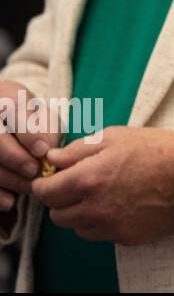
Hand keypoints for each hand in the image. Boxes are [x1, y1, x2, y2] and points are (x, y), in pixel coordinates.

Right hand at [0, 80, 60, 218]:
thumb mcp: (42, 116)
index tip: (43, 151)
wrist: (5, 120)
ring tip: (30, 187)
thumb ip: (46, 127)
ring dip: (8, 178)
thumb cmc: (30, 119)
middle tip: (35, 171)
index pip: (13, 107)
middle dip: (15, 158)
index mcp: (6, 94)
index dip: (27, 132)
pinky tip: (9, 202)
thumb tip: (45, 150)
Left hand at [31, 126, 173, 245]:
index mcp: (87, 179)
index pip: (44, 192)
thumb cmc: (156, 149)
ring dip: (82, 214)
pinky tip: (122, 205)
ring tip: (104, 196)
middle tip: (81, 186)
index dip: (45, 183)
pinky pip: (101, 235)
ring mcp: (111, 226)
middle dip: (62, 200)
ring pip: (77, 227)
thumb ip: (77, 150)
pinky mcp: (126, 237)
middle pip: (57, 215)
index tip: (54, 178)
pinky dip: (104, 223)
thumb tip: (52, 159)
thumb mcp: (115, 137)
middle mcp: (94, 208)